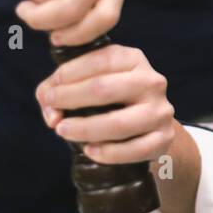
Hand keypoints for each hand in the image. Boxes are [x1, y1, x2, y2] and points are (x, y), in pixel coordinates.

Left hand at [36, 44, 175, 164]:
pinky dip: (108, 153)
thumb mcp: (87, 82)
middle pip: (104, 89)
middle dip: (70, 100)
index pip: (97, 61)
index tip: (48, 93)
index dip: (66, 76)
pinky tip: (90, 151)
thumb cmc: (109, 101)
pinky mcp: (164, 139)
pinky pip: (135, 150)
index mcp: (133, 59)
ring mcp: (161, 111)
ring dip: (85, 129)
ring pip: (119, 123)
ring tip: (63, 131)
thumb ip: (58, 88)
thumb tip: (51, 112)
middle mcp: (151, 81)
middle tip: (52, 113)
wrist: (147, 125)